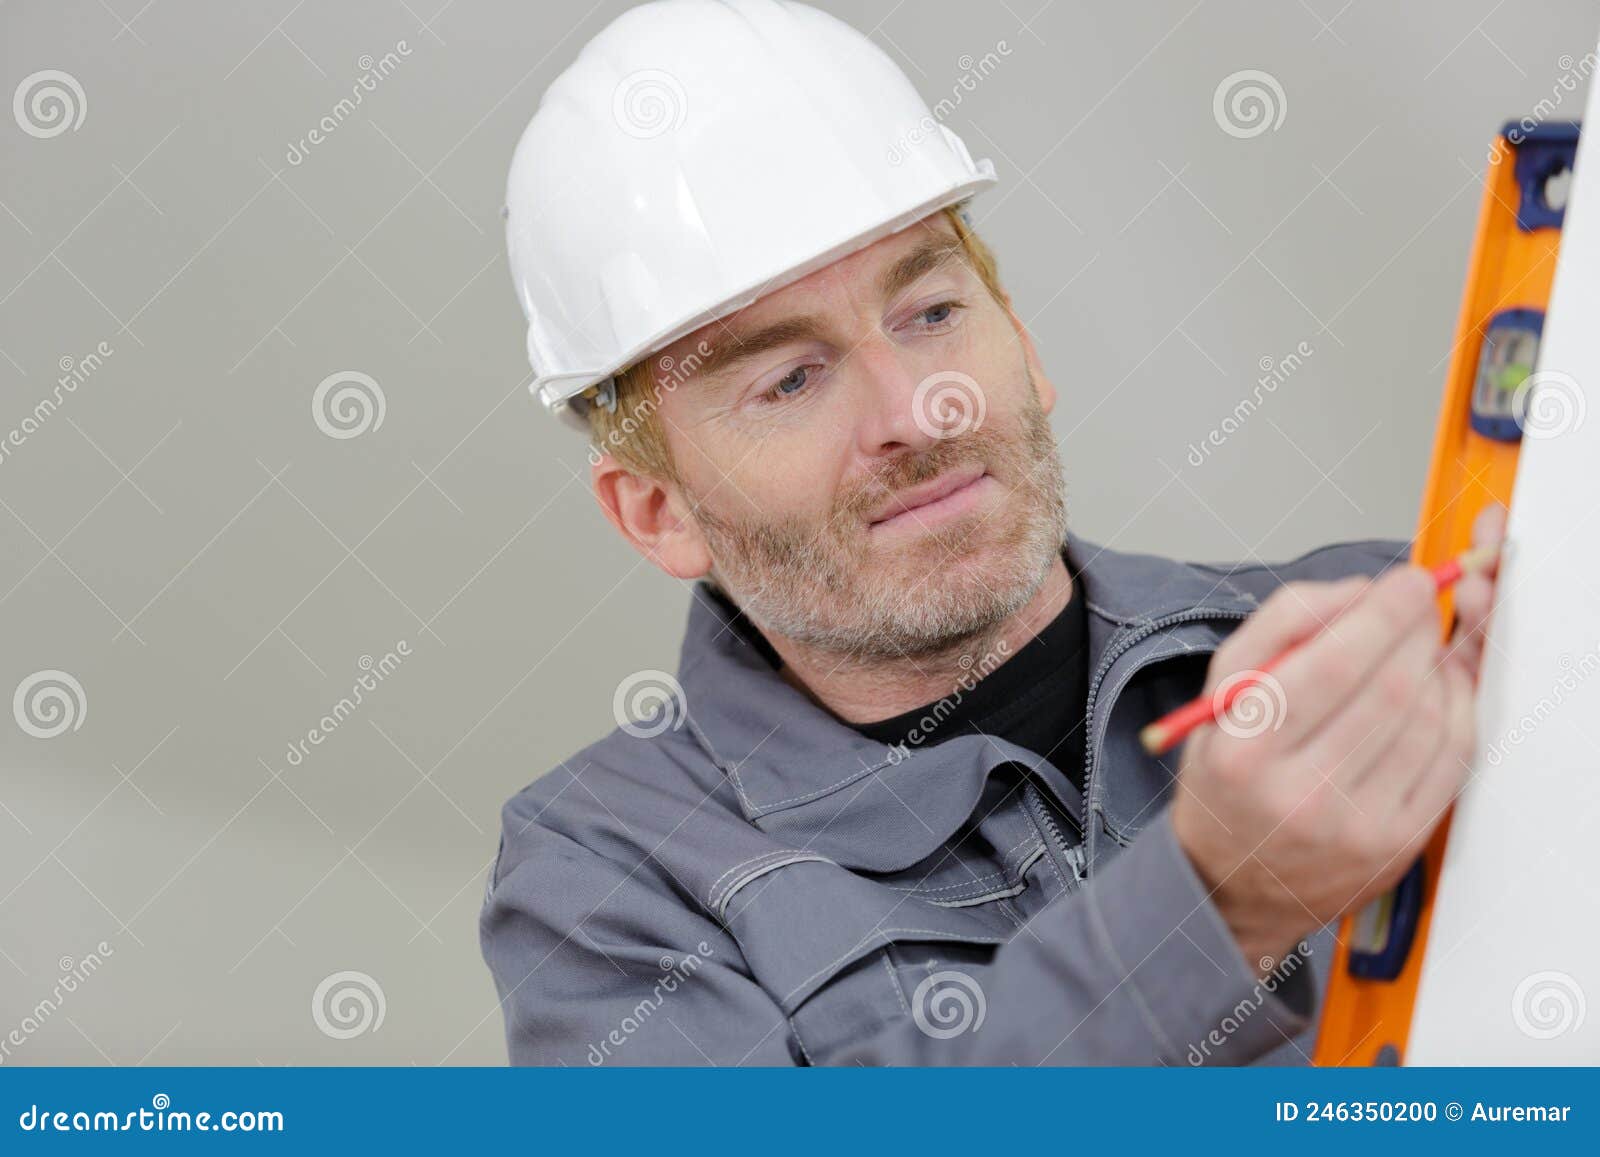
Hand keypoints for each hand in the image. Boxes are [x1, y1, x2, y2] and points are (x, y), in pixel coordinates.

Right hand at [1170, 507, 1505, 972]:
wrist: (1230, 884)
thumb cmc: (1227, 778)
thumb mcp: (1220, 694)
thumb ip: (1278, 626)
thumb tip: (1360, 590)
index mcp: (1246, 750)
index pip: (1332, 665)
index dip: (1382, 613)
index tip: (1405, 581)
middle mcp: (1300, 794)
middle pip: (1390, 690)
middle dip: (1416, 630)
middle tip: (1420, 602)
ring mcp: (1355, 827)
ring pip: (1428, 721)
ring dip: (1440, 666)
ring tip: (1422, 645)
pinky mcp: (1397, 845)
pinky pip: (1451, 762)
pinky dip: (1457, 710)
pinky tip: (1440, 688)